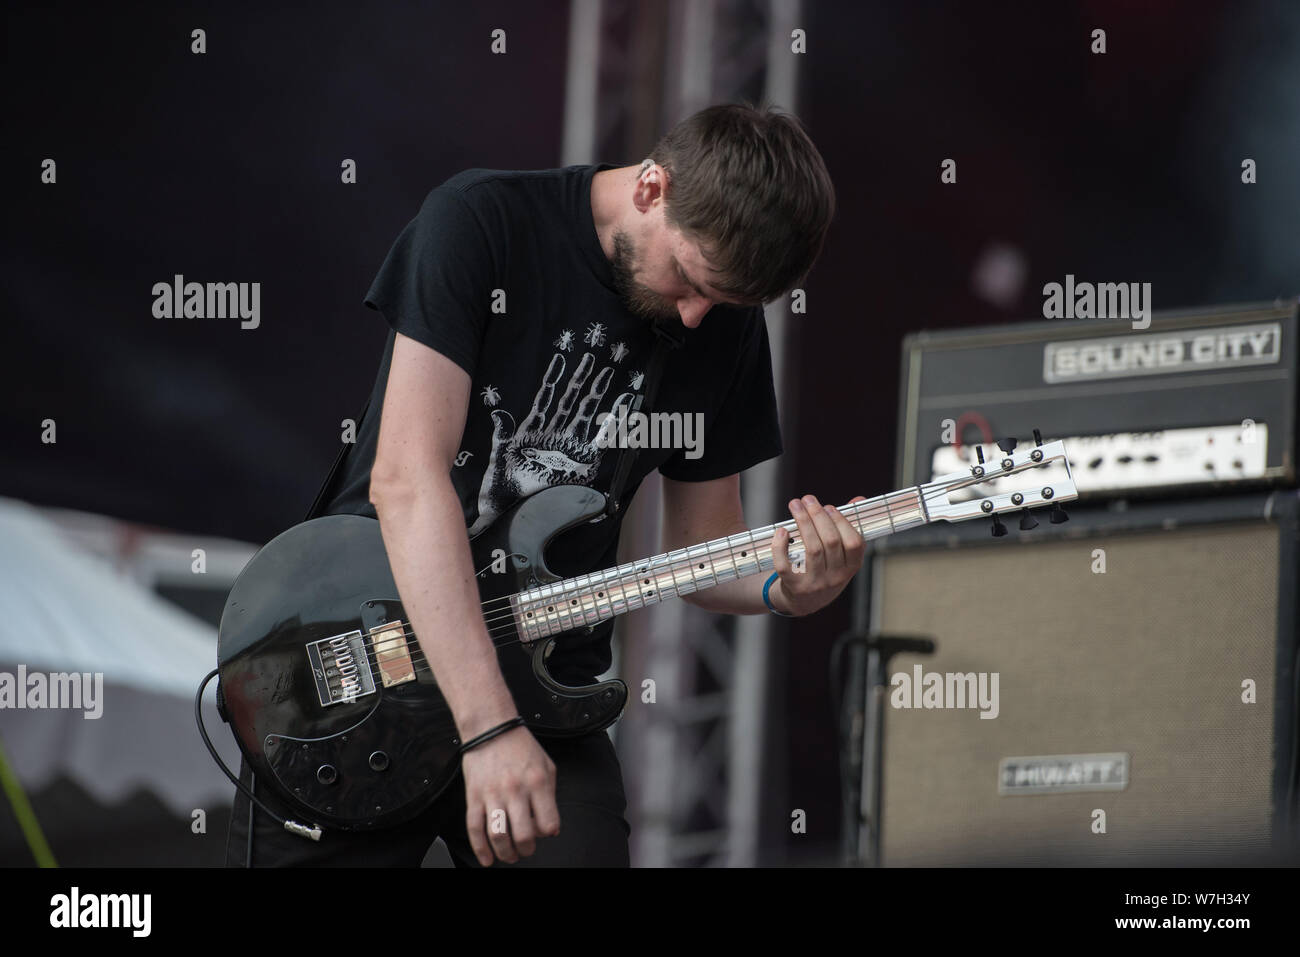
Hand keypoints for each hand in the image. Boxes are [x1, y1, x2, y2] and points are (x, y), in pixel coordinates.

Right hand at [460, 723, 560, 865]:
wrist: (491, 728)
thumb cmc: (521, 746)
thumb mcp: (547, 766)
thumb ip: (551, 796)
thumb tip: (551, 827)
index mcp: (538, 783)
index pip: (548, 823)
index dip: (548, 832)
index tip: (544, 831)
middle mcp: (516, 790)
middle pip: (523, 835)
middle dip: (527, 849)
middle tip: (526, 849)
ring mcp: (493, 794)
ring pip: (498, 836)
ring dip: (505, 853)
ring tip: (510, 855)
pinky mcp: (474, 796)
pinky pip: (475, 828)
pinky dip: (480, 849)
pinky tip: (486, 859)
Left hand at [468, 351, 634, 534]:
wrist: (511, 512)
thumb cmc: (502, 486)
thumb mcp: (498, 456)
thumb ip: (501, 433)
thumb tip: (498, 412)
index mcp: (533, 430)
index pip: (546, 398)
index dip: (553, 379)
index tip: (560, 358)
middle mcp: (554, 435)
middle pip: (570, 400)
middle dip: (581, 379)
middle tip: (591, 356)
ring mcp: (569, 447)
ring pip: (586, 414)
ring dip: (596, 395)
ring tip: (608, 373)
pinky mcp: (582, 462)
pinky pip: (600, 440)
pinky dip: (611, 425)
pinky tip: (621, 409)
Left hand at [770, 494, 867, 615]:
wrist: (804, 601)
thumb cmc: (825, 570)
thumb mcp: (842, 555)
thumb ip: (848, 526)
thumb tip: (859, 500)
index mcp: (851, 568)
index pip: (854, 543)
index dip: (842, 522)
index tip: (829, 506)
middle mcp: (835, 577)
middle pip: (830, 542)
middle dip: (818, 516)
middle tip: (808, 499)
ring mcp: (815, 583)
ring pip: (811, 549)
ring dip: (802, 522)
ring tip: (796, 505)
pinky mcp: (794, 586)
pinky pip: (786, 565)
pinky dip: (781, 547)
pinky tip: (781, 531)